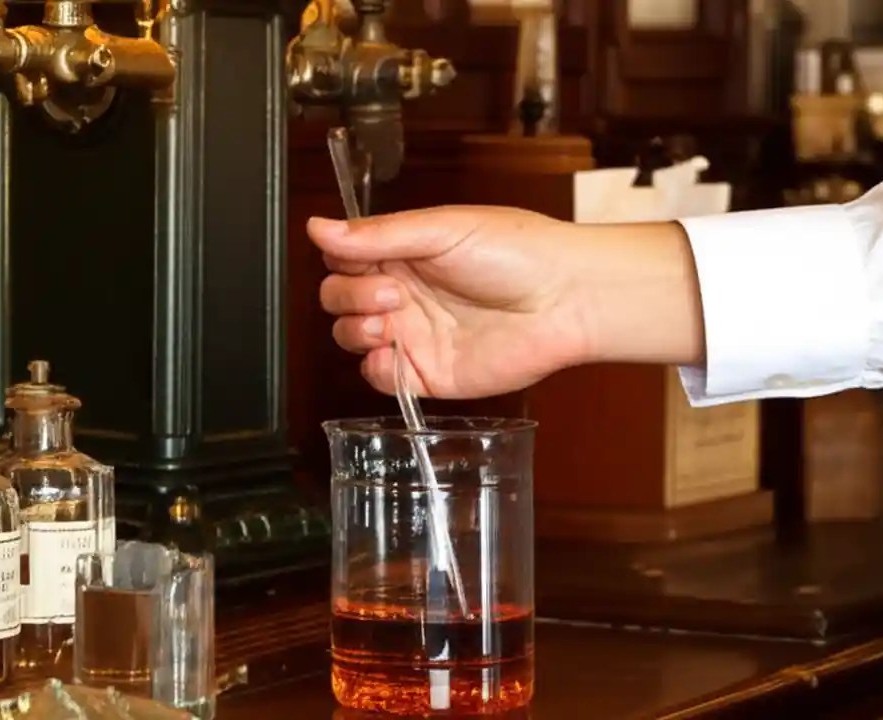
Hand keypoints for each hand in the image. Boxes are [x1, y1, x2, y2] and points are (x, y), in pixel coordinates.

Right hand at [308, 205, 593, 397]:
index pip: (344, 258)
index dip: (341, 261)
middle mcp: (405, 293)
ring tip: (389, 320)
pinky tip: (392, 353)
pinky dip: (375, 369)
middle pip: (339, 299)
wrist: (565, 299)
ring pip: (352, 338)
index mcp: (404, 253)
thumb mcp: (441, 229)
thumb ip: (377, 234)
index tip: (357, 259)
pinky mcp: (430, 374)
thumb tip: (317, 226)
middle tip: (391, 292)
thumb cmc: (517, 252)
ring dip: (355, 330)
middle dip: (349, 296)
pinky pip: (382, 379)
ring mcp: (415, 335)